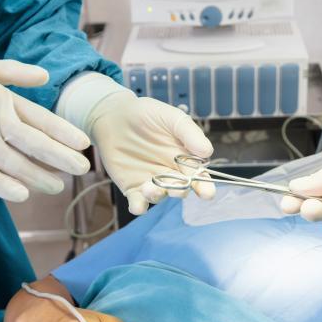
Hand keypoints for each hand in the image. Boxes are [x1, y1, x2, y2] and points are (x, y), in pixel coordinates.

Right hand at [0, 58, 91, 200]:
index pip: (39, 117)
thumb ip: (12, 72)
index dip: (64, 132)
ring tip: (57, 186)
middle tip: (81, 169)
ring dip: (39, 176)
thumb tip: (45, 77)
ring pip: (13, 163)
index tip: (84, 145)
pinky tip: (22, 194)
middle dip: (61, 157)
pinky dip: (5, 186)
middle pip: (33, 142)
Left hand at [89, 92, 215, 214]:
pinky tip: (137, 206)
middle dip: (180, 191)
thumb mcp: (170, 117)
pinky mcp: (133, 187)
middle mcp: (171, 173)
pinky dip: (138, 207)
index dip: (205, 186)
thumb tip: (207, 152)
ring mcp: (152, 182)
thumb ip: (189, 133)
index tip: (206, 193)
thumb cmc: (146, 114)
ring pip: (160, 196)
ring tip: (150, 187)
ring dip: (158, 196)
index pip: (199, 176)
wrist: (113, 116)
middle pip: (181, 189)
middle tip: (177, 188)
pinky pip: (138, 203)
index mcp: (185, 159)